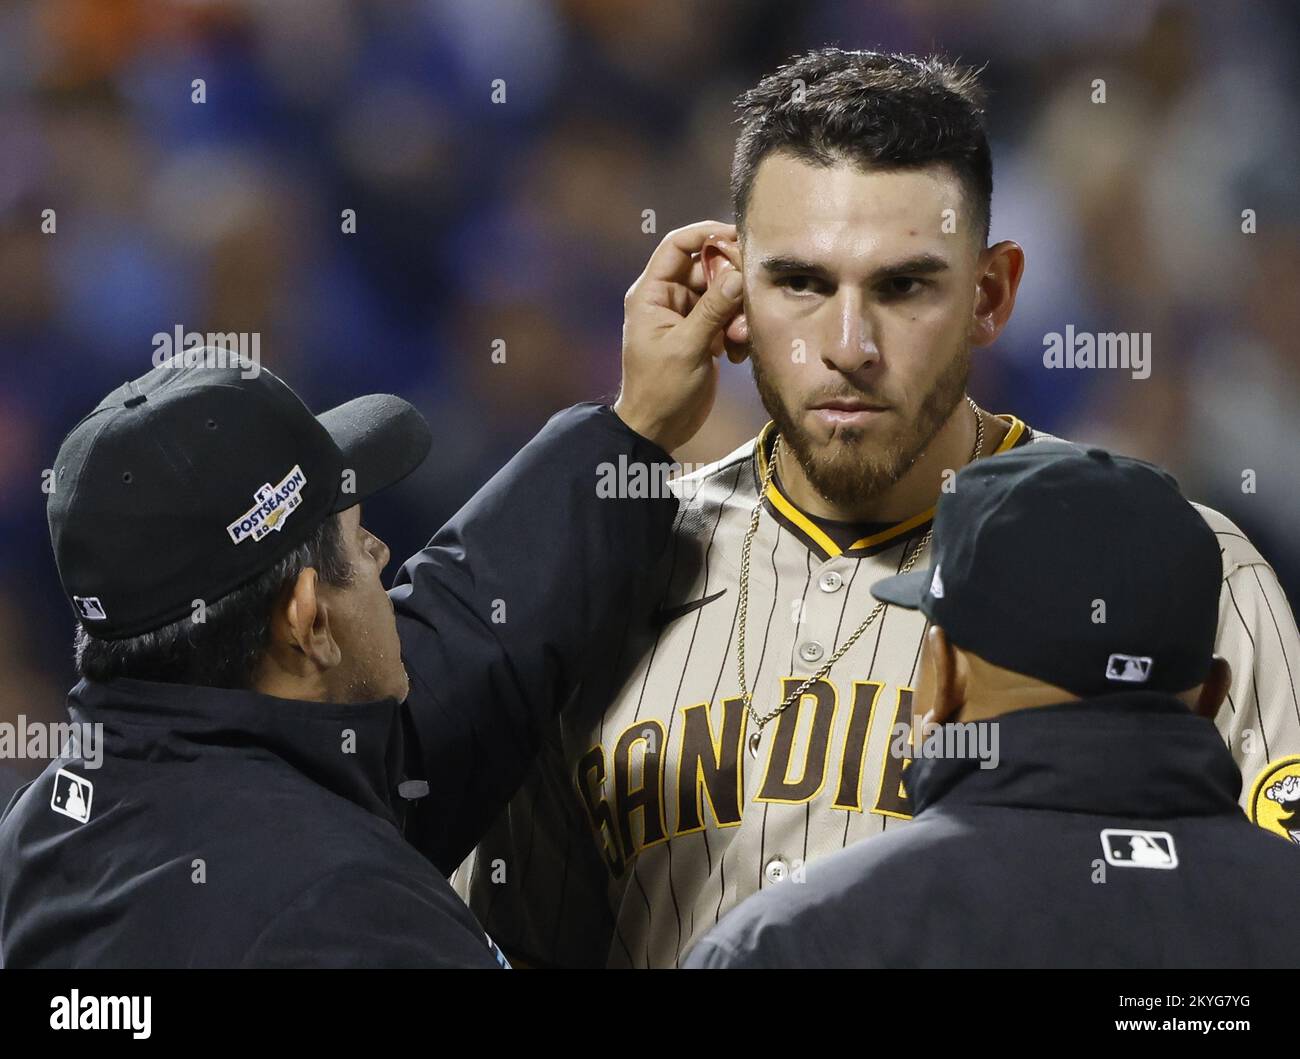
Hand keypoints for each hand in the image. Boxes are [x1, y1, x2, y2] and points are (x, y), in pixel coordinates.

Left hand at [613, 221, 743, 452]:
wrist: (659, 428)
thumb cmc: (660, 389)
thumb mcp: (687, 347)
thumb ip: (712, 310)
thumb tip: (737, 275)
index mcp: (652, 293)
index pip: (677, 245)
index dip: (705, 234)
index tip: (737, 236)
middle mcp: (668, 298)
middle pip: (706, 267)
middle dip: (730, 283)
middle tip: (749, 298)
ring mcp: (687, 317)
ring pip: (721, 294)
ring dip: (737, 312)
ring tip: (739, 338)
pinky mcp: (703, 334)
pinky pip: (726, 317)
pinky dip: (736, 331)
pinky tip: (736, 354)